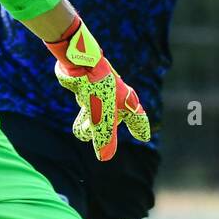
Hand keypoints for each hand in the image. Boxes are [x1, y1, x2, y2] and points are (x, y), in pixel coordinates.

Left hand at [47, 16, 150, 161]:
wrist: (78, 59)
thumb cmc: (96, 86)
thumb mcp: (101, 116)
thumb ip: (104, 137)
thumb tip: (105, 158)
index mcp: (125, 101)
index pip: (137, 119)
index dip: (140, 128)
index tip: (143, 136)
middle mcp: (114, 95)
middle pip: (112, 117)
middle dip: (106, 130)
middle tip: (106, 141)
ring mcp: (99, 89)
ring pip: (95, 110)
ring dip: (87, 121)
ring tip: (81, 131)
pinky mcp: (84, 84)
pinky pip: (84, 97)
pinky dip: (81, 101)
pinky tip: (75, 91)